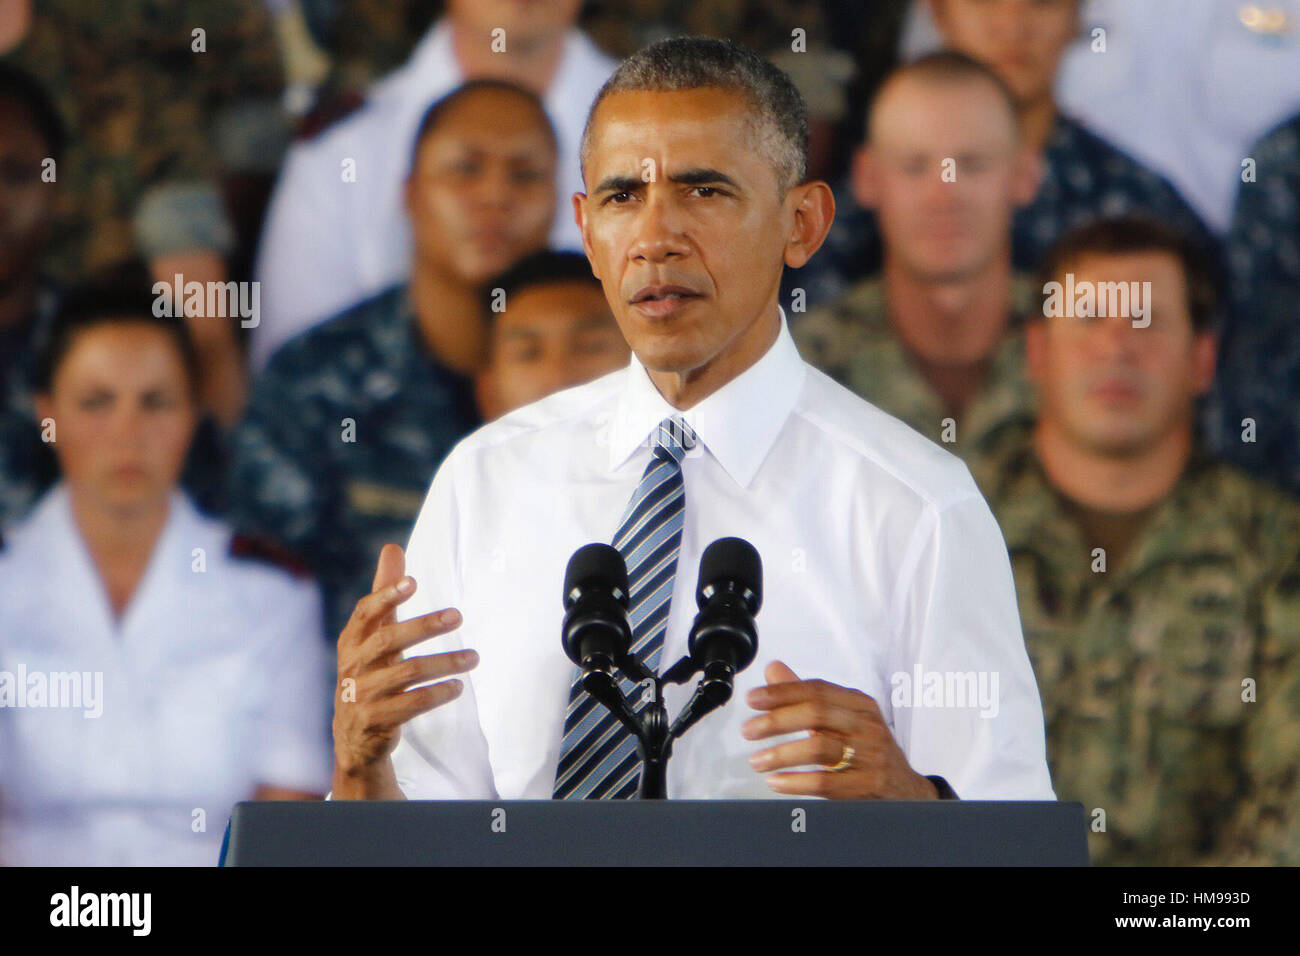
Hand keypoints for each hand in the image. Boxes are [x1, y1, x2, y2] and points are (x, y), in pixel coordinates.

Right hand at [331, 544, 476, 795]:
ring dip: (445, 663)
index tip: (413, 582)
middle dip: (424, 626)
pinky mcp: (378, 719)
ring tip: (474, 658)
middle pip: (389, 640)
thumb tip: (392, 547)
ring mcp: (363, 694)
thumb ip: (385, 593)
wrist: (354, 734)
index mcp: (351, 640)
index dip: (387, 596)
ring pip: (408, 673)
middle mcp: (354, 665)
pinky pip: (413, 704)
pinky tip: (458, 686)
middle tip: (458, 616)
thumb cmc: (369, 670)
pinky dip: (438, 693)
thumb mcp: (373, 635)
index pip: (366, 612)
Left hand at [742, 661, 937, 798]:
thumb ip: (808, 696)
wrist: (907, 790)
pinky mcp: (867, 785)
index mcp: (860, 704)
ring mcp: (870, 756)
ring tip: (757, 761)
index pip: (817, 690)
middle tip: (749, 730)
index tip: (753, 699)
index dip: (781, 693)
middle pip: (816, 714)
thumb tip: (774, 670)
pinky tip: (777, 782)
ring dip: (782, 754)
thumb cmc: (869, 750)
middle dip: (776, 721)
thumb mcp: (845, 718)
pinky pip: (826, 782)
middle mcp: (866, 726)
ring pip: (819, 748)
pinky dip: (796, 782)